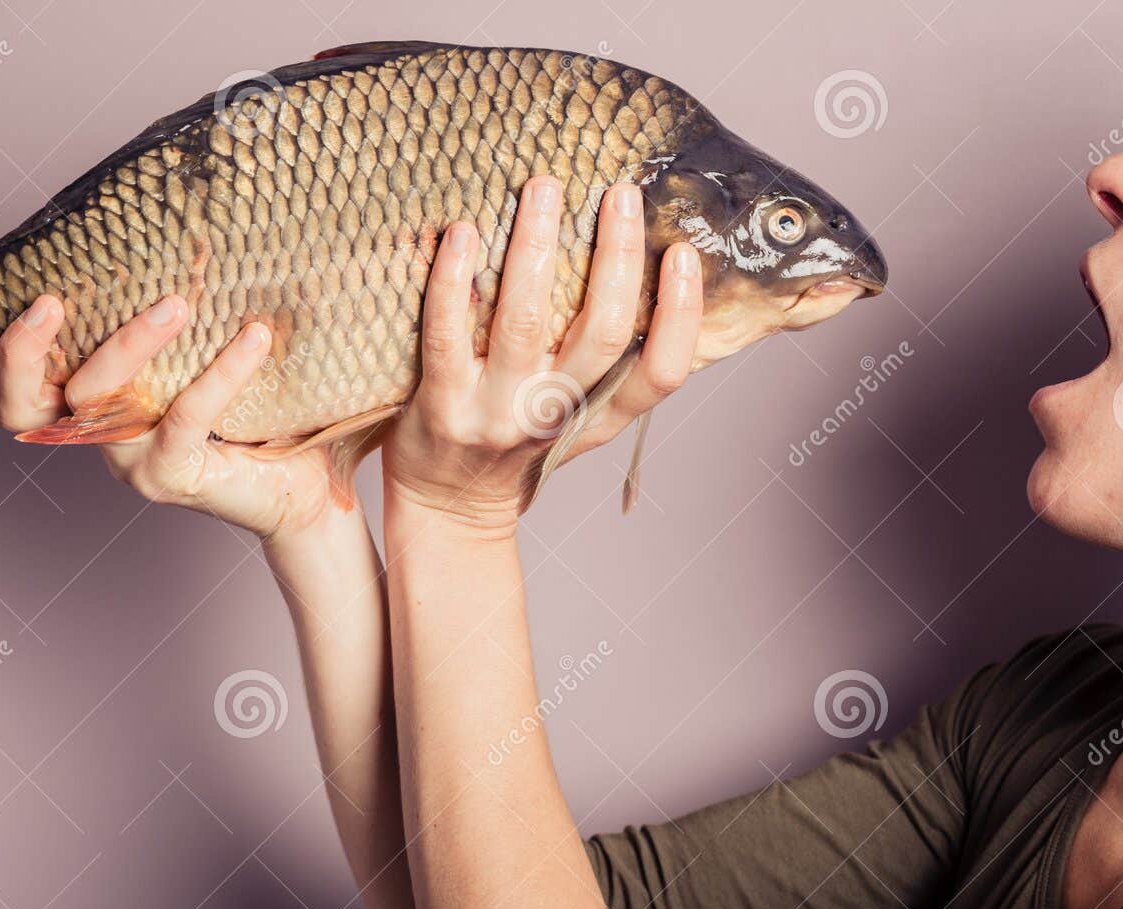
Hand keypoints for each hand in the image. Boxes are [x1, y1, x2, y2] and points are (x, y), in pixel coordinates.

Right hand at [0, 231, 353, 541]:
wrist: (306, 487)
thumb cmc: (251, 410)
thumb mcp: (201, 347)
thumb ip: (166, 298)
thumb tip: (168, 215)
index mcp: (85, 400)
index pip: (15, 365)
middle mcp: (95, 433)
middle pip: (30, 400)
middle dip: (28, 348)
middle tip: (52, 297)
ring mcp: (130, 460)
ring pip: (104, 402)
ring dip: (132, 345)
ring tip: (176, 302)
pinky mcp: (175, 476)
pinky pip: (186, 417)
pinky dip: (219, 372)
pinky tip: (253, 337)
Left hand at [380, 176, 702, 534]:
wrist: (446, 506)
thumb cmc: (514, 440)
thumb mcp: (574, 413)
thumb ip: (602, 359)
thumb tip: (635, 259)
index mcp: (599, 417)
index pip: (661, 374)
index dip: (681, 315)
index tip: (683, 253)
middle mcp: (554, 415)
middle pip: (601, 334)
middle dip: (616, 255)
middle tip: (620, 192)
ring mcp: (496, 413)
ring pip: (525, 322)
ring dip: (537, 247)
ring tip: (544, 188)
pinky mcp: (440, 408)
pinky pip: (446, 333)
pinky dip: (454, 278)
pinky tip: (462, 232)